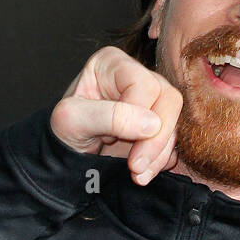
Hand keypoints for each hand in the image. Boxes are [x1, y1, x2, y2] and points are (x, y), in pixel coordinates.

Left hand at [50, 46, 182, 185]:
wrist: (67, 155)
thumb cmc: (64, 131)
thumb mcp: (73, 120)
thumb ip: (108, 116)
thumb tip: (152, 124)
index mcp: (113, 64)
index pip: (144, 84)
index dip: (139, 117)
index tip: (121, 145)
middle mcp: (137, 76)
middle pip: (169, 100)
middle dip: (156, 140)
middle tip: (136, 168)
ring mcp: (151, 101)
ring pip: (174, 123)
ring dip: (159, 155)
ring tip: (137, 176)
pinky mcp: (158, 125)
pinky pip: (173, 141)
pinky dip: (161, 161)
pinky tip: (142, 172)